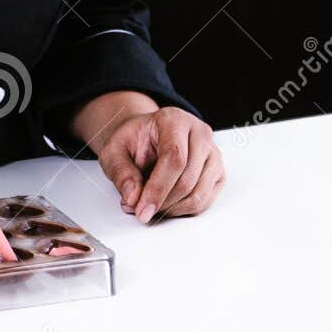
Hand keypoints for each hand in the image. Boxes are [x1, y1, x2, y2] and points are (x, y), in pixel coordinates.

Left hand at [90, 104, 224, 223]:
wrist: (147, 136)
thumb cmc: (135, 141)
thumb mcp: (114, 151)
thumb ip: (121, 172)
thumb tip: (133, 198)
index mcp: (174, 120)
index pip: (174, 157)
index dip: (158, 188)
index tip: (142, 209)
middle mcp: (199, 133)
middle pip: (188, 179)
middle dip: (162, 203)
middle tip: (140, 210)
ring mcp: (212, 153)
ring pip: (199, 194)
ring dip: (172, 209)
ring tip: (151, 205)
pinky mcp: (217, 172)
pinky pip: (205, 201)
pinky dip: (183, 210)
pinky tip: (166, 204)